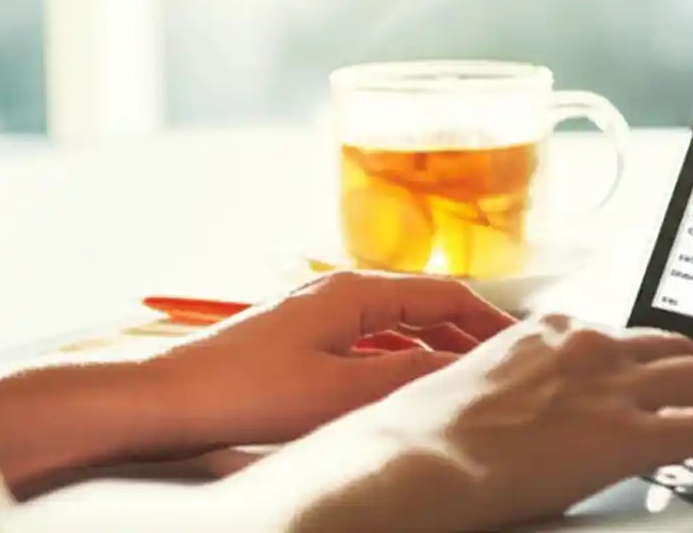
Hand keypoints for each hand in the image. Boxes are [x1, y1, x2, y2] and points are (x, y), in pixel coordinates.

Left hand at [0, 271, 515, 495]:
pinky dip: (404, 355)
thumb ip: (407, 373)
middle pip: (425, 305)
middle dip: (468, 330)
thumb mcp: (340, 390)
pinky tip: (412, 380)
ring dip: (437, 345)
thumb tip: (461, 365)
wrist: (170, 399)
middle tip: (505, 360)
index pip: (444, 294)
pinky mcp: (306, 337)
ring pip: (400, 323)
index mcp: (357, 292)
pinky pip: (373, 339)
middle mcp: (343, 292)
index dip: (488, 317)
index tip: (521, 340)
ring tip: (469, 373)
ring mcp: (322, 313)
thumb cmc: (246, 390)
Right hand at [233, 315, 692, 532]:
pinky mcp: (626, 431)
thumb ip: (515, 390)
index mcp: (549, 332)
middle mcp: (588, 344)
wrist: (415, 459)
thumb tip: (520, 416)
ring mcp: (610, 383)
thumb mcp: (475, 388)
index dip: (654, 360)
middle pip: (673, 348)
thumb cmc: (424, 435)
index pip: (623, 337)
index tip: (665, 377)